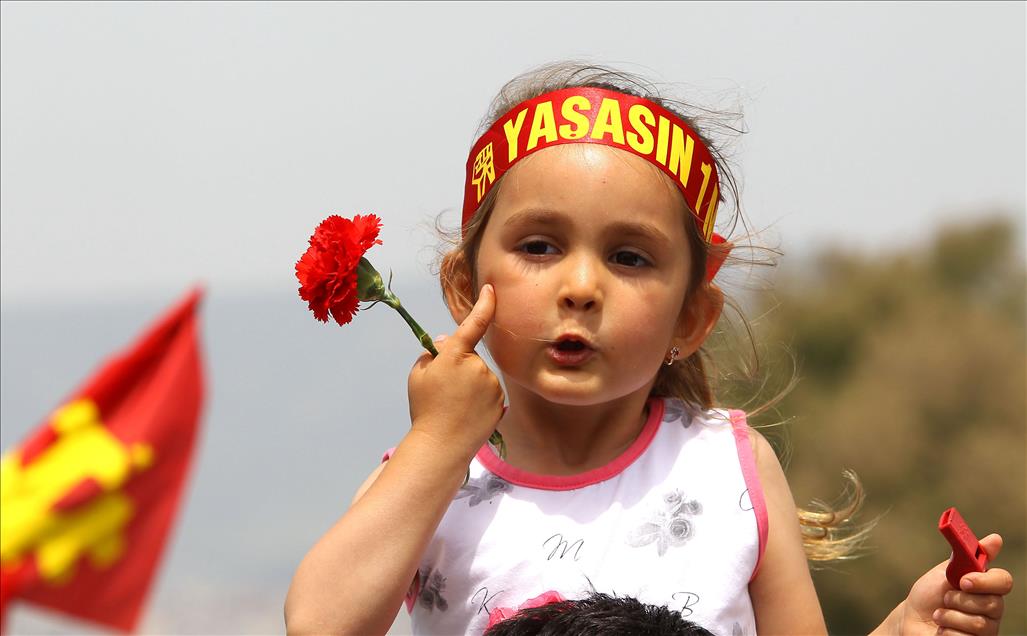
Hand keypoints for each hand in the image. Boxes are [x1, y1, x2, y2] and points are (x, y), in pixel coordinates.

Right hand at [407, 284, 504, 461]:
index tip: (490, 289)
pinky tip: (467, 413)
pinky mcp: (500, 401)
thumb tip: (445, 341)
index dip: (484, 303)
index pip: (474, 322)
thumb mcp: (418, 375)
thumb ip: (432, 353)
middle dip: (460, 366)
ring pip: (481, 375)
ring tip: (454, 405)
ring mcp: (492, 384)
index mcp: (455, 356)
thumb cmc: (425, 409)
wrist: (441, 445)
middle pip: (470, 357)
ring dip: (470, 384)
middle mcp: (478, 366)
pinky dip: (480, 399)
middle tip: (444, 389)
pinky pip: (489, 392)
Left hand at [899, 533, 1012, 634]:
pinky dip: (947, 632)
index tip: (963, 580)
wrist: (911, 619)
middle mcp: (991, 610)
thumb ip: (968, 555)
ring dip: (950, 617)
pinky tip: (941, 630)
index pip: (1004, 581)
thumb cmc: (929, 594)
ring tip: (939, 615)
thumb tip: (996, 539)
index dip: (986, 581)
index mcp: (987, 588)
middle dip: (961, 600)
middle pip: (994, 604)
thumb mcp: (946, 571)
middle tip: (945, 599)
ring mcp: (986, 630)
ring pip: (980, 624)